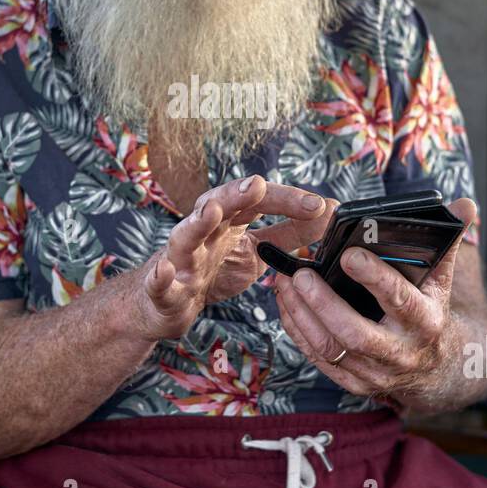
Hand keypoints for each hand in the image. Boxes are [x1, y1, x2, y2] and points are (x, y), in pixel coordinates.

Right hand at [136, 176, 332, 340]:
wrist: (171, 303)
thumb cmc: (214, 268)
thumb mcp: (258, 250)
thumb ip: (291, 232)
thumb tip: (327, 212)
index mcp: (228, 218)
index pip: (258, 200)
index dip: (288, 200)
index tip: (320, 205)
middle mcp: (203, 231)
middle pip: (217, 204)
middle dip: (236, 194)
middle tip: (256, 185)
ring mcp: (180, 258)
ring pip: (185, 236)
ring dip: (196, 223)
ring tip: (210, 212)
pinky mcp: (162, 288)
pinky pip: (159, 282)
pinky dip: (160, 277)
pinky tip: (165, 271)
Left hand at [273, 197, 477, 403]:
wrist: (437, 367)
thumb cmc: (430, 310)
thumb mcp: (442, 280)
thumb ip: (447, 242)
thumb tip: (465, 204)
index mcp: (425, 321)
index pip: (398, 299)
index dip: (374, 277)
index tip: (349, 254)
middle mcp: (401, 352)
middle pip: (355, 333)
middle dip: (323, 302)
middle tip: (300, 273)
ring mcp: (377, 373)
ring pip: (330, 349)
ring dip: (302, 314)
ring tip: (285, 282)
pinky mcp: (355, 383)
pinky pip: (319, 360)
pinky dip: (298, 331)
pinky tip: (286, 305)